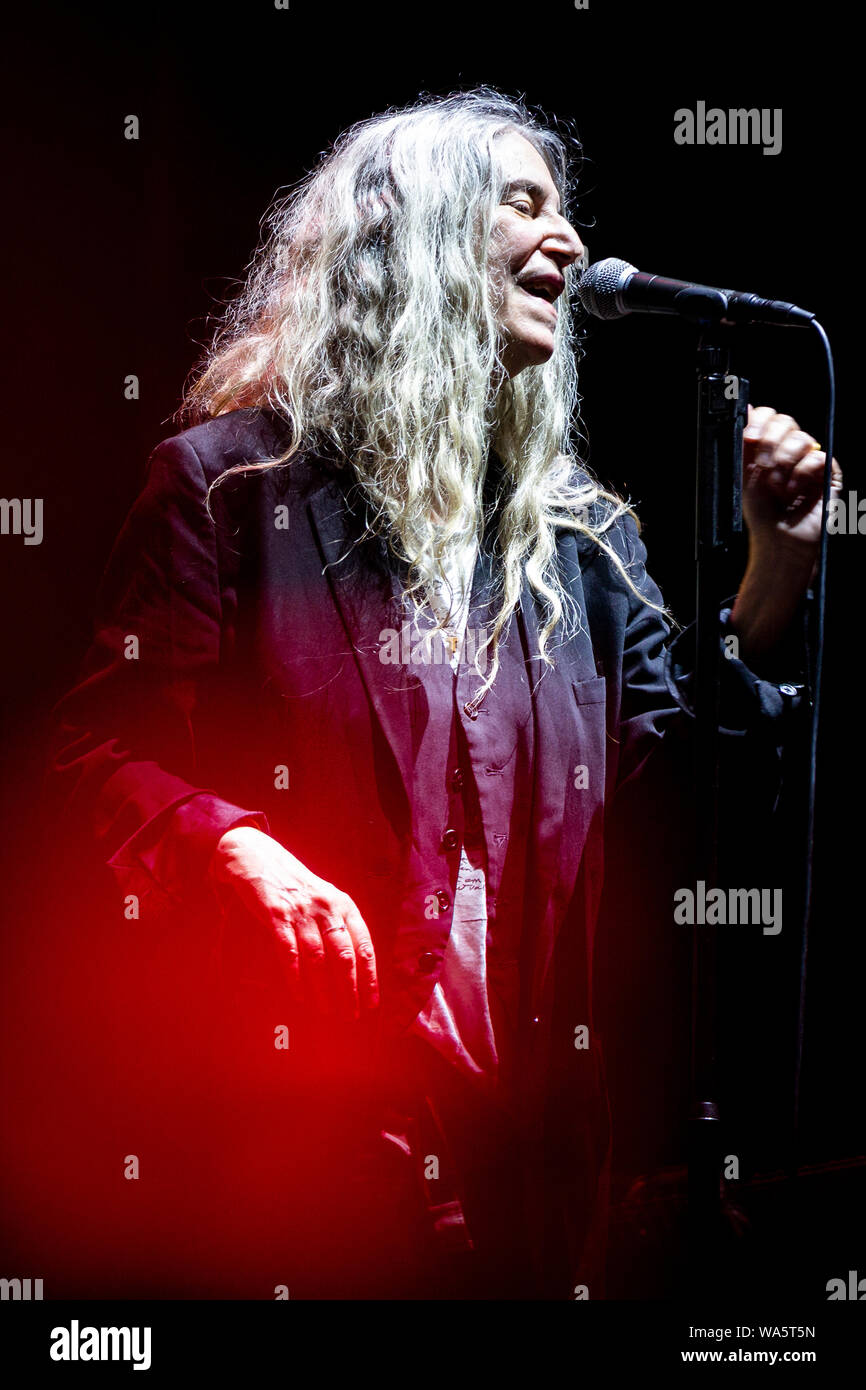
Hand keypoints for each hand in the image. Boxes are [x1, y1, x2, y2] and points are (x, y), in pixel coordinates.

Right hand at [209, 826, 378, 1020]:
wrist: (258, 856)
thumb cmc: (295, 885)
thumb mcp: (325, 898)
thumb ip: (339, 925)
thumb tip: (354, 968)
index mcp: (344, 904)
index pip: (364, 945)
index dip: (369, 976)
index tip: (370, 1002)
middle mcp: (327, 907)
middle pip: (344, 955)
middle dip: (349, 989)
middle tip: (349, 1014)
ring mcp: (302, 910)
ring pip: (318, 957)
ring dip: (323, 989)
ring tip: (325, 1010)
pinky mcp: (276, 914)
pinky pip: (289, 950)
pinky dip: (295, 975)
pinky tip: (298, 994)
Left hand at [742, 404, 842, 562]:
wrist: (778, 539)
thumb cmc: (762, 512)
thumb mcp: (744, 474)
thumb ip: (744, 443)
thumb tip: (745, 408)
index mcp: (769, 446)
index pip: (769, 416)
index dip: (760, 421)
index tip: (750, 438)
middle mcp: (790, 449)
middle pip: (785, 421)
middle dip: (770, 443)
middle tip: (763, 467)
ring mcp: (810, 459)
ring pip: (801, 438)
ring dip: (784, 463)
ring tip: (778, 487)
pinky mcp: (827, 472)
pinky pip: (817, 457)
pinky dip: (801, 474)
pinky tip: (794, 491)